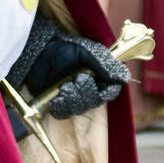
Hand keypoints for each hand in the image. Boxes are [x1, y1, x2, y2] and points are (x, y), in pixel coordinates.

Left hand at [7, 18, 130, 119]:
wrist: (38, 52)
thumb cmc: (64, 48)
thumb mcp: (86, 51)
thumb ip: (105, 63)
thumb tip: (125, 78)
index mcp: (99, 77)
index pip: (111, 90)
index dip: (107, 91)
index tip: (99, 86)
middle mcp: (88, 89)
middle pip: (95, 102)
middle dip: (86, 91)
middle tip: (76, 78)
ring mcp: (73, 97)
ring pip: (80, 108)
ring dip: (73, 98)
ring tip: (64, 85)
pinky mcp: (58, 103)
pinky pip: (64, 113)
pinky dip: (61, 107)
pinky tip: (57, 97)